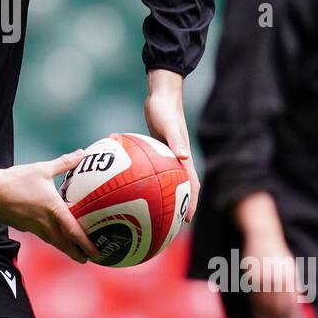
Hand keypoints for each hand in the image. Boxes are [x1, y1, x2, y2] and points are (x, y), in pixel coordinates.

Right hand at [0, 151, 99, 262]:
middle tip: (87, 259)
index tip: (96, 253)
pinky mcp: (23, 227)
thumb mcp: (42, 169)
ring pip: (52, 241)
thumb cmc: (17, 180)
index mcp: (53, 209)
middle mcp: (45, 223)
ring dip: (64, 248)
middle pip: (64, 244)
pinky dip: (50, 238)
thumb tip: (81, 154)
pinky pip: (40, 235)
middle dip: (76, 253)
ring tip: (72, 251)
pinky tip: (50, 234)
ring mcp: (32, 227)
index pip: (73, 231)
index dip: (86, 244)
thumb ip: (64, 163)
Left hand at [144, 68, 199, 223]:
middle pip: (179, 188)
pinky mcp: (156, 150)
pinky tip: (126, 185)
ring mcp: (167, 155)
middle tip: (168, 224)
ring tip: (147, 212)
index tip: (187, 221)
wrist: (161, 93)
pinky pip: (150, 169)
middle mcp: (176, 159)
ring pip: (164, 180)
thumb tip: (183, 156)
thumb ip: (176, 140)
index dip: (191, 204)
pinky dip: (142, 178)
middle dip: (176, 206)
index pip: (191, 185)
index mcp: (182, 157)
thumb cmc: (165, 108)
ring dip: (159, 195)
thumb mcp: (169, 124)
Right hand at [243, 226, 301, 317]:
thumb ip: (295, 285)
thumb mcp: (290, 268)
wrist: (263, 237)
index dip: (292, 316)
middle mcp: (277, 278)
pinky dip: (256, 307)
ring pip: (265, 304)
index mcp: (290, 277)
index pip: (292, 303)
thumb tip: (300, 303)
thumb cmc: (278, 255)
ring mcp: (263, 277)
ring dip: (267, 316)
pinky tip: (258, 314)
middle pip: (279, 306)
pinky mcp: (251, 276)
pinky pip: (254, 296)